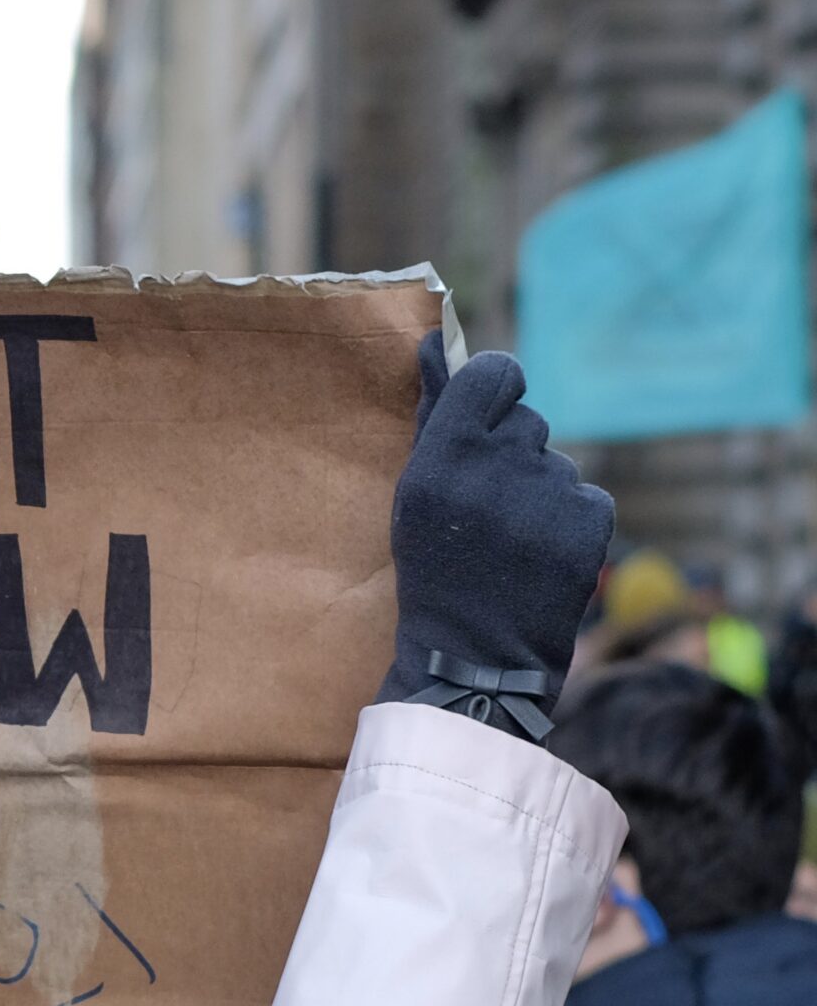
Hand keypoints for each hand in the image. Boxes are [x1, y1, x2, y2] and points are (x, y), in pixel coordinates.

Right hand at [376, 335, 613, 734]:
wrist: (475, 659)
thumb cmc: (434, 572)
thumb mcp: (414, 495)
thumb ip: (432, 419)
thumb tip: (435, 346)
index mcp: (445, 457)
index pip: (496, 373)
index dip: (493, 390)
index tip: (484, 416)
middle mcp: (499, 468)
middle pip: (526, 423)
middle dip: (509, 454)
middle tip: (486, 509)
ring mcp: (549, 494)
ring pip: (553, 464)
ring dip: (536, 492)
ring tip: (511, 543)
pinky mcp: (592, 520)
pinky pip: (583, 495)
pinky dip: (567, 520)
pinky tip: (539, 555)